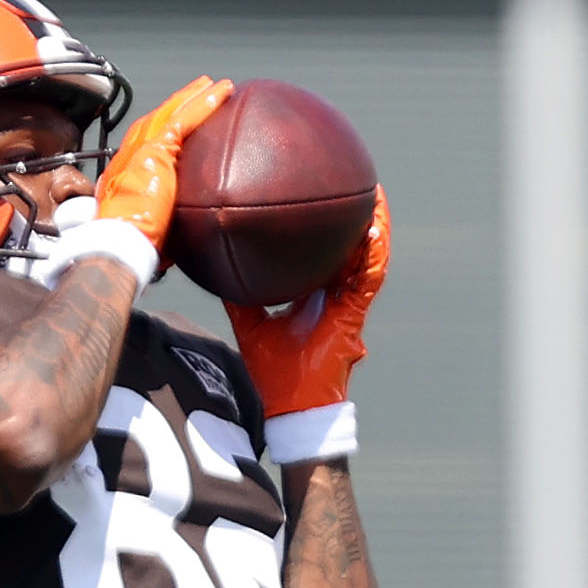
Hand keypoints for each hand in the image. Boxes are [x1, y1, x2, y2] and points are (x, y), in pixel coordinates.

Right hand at [91, 76, 234, 249]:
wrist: (116, 245)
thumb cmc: (127, 248)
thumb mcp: (144, 233)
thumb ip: (160, 226)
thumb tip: (175, 246)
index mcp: (122, 176)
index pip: (143, 142)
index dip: (160, 127)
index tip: (177, 121)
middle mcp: (128, 157)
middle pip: (156, 120)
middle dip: (178, 103)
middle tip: (199, 90)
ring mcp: (140, 151)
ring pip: (171, 113)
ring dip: (194, 96)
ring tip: (214, 85)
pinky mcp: (155, 152)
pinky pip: (183, 120)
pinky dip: (203, 104)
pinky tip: (220, 94)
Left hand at [229, 186, 388, 416]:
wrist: (294, 406)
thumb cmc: (275, 374)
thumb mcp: (249, 323)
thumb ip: (238, 294)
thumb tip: (213, 265)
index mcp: (315, 296)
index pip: (322, 254)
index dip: (324, 228)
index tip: (318, 198)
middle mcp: (335, 296)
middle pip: (349, 247)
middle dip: (353, 215)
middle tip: (350, 181)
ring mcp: (349, 304)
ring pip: (368, 255)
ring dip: (374, 223)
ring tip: (372, 190)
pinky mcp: (355, 314)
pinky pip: (371, 276)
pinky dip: (374, 250)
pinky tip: (374, 225)